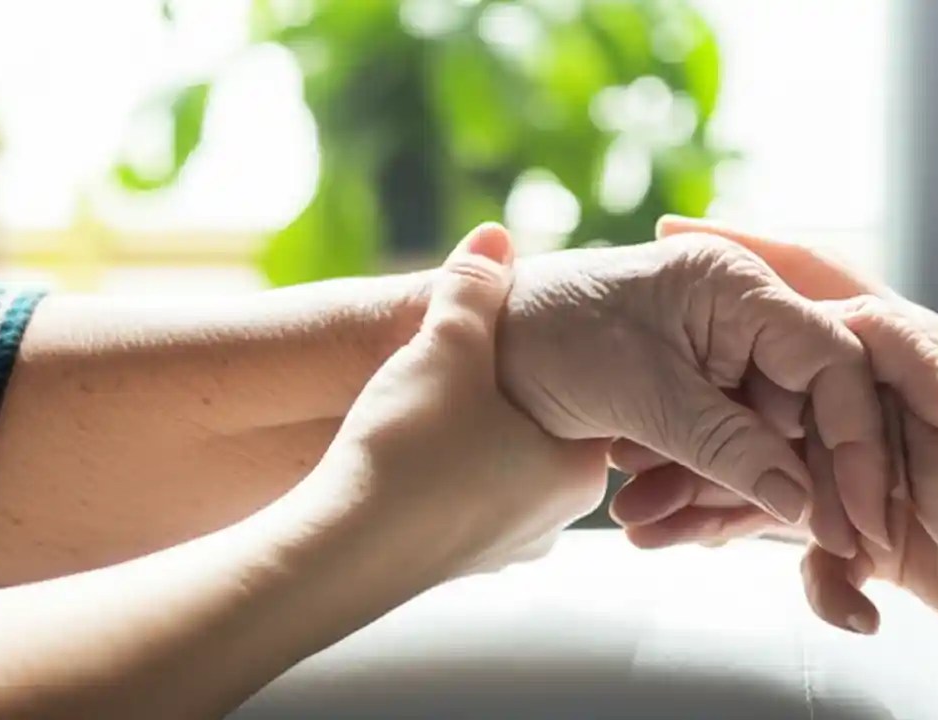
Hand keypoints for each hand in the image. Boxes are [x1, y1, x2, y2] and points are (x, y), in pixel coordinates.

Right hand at [317, 223, 609, 577]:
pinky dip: (445, 469)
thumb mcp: (447, 348)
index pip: (597, 398)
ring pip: (504, 465)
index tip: (531, 327)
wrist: (340, 552)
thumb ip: (474, 287)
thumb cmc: (410, 452)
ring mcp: (506, 546)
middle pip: (547, 429)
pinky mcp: (455, 561)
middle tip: (470, 354)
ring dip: (475, 431)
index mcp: (579, 470)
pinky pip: (465, 497)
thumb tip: (495, 237)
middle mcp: (556, 518)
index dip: (564, 354)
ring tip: (429, 399)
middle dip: (511, 390)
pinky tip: (405, 446)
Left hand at [502, 233, 937, 557]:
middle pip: (806, 408)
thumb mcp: (642, 396)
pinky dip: (690, 485)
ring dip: (719, 489)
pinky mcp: (691, 391)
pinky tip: (646, 508)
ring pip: (762, 439)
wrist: (475, 352)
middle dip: (783, 477)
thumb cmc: (546, 337)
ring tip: (651, 513)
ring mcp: (716, 354)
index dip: (856, 440)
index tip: (858, 514)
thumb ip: (729, 447)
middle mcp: (739, 314)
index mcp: (738, 286)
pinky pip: (721, 447)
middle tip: (784, 542)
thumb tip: (804, 505)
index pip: (833, 362)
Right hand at [613, 218, 937, 672]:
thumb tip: (816, 331)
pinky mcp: (850, 519)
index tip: (671, 234)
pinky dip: (737, 538)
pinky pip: (777, 522)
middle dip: (685, 423)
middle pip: (750, 391)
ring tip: (636, 514)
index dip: (738, 246)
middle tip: (620, 442)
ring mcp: (851, 458)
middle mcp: (859, 393)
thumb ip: (883, 354)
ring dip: (695, 492)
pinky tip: (686, 544)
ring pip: (752, 463)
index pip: (799, 278)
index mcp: (884, 347)